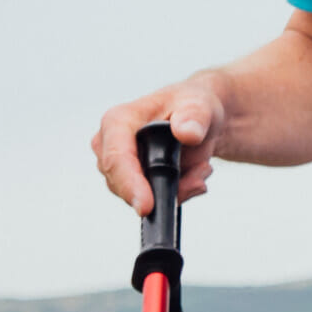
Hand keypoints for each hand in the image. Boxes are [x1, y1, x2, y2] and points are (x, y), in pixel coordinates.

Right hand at [93, 76, 233, 210]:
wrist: (200, 120)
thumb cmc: (192, 107)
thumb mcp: (200, 105)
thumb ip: (195, 117)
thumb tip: (187, 134)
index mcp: (117, 121)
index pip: (116, 158)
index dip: (129, 184)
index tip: (146, 206)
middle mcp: (109, 145)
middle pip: (122, 185)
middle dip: (162, 188)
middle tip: (199, 177)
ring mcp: (119, 167)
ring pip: (140, 197)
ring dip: (177, 189)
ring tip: (201, 168)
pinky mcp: (132, 182)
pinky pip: (152, 201)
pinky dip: (179, 193)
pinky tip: (195, 176)